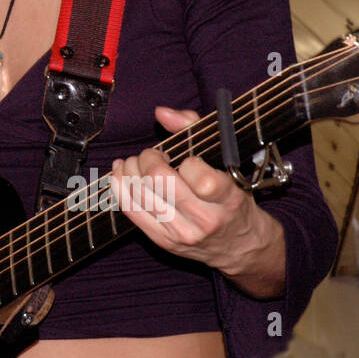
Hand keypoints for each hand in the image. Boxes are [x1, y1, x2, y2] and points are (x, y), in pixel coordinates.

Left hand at [106, 106, 285, 297]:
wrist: (239, 245)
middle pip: (160, 182)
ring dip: (131, 169)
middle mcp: (205, 220)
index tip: (186, 159)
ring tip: (136, 161)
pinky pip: (130, 209)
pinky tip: (121, 172)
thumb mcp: (226, 161)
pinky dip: (119, 185)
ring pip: (140, 193)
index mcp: (227, 199)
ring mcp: (182, 233)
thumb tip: (161, 112)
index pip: (202, 180)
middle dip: (148, 158)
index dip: (187, 162)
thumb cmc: (231, 198)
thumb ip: (194, 128)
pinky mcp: (162, 240)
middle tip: (152, 154)